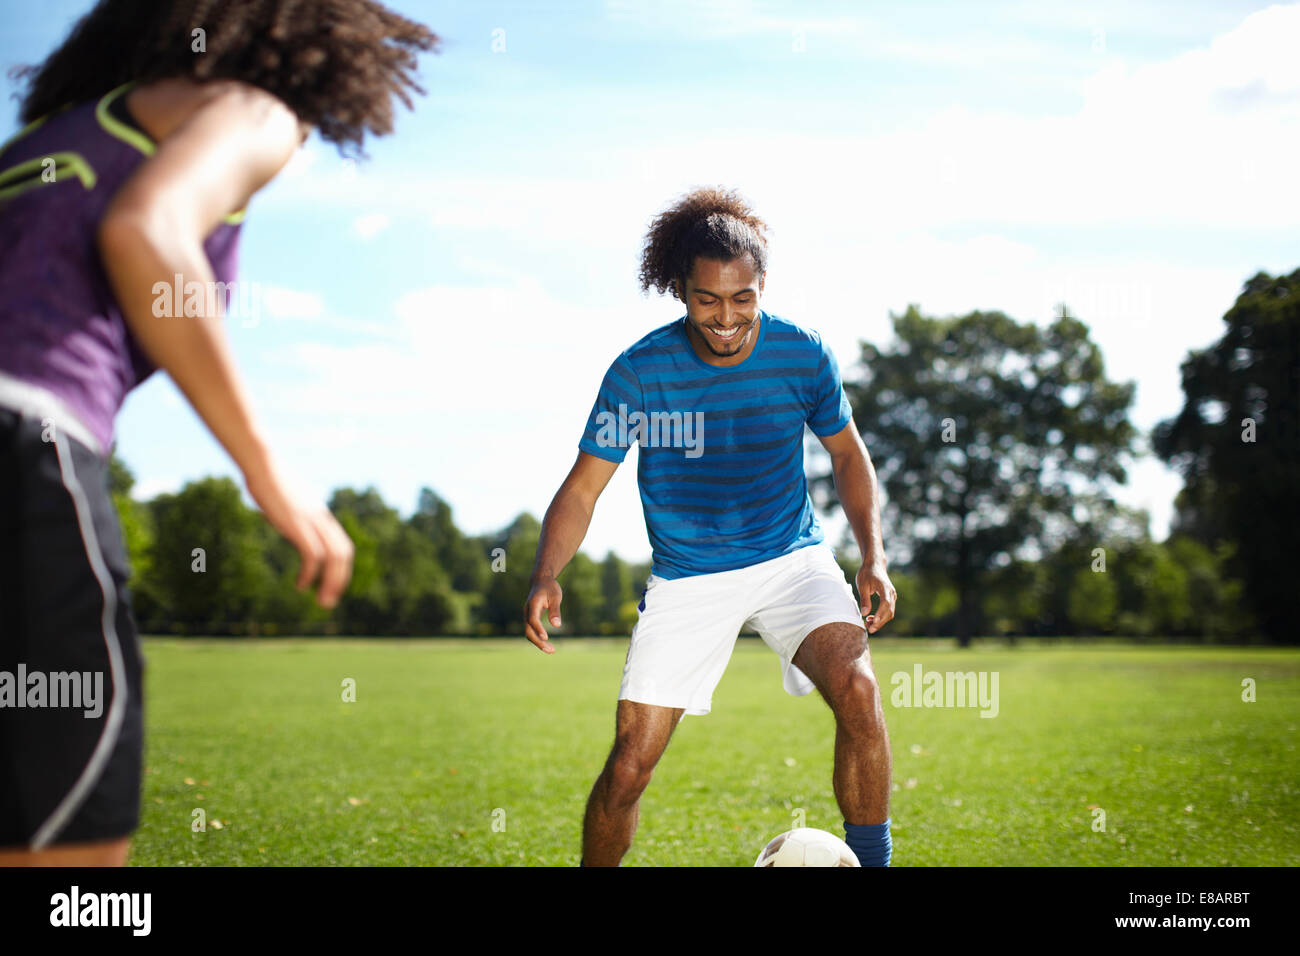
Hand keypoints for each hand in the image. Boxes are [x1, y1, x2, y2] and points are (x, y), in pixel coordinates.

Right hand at [244, 465, 352, 608]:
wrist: (263, 464)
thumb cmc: (268, 480)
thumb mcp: (286, 500)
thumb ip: (290, 512)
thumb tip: (282, 516)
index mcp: (321, 515)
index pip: (342, 546)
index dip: (342, 568)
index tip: (332, 586)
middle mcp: (322, 519)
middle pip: (344, 553)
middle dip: (340, 580)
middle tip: (328, 602)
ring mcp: (312, 521)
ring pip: (334, 557)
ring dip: (330, 582)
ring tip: (322, 601)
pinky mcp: (298, 524)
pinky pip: (313, 555)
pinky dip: (310, 574)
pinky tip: (300, 585)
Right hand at [523, 575, 562, 653]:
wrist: (541, 581)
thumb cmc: (549, 588)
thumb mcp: (555, 596)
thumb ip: (555, 610)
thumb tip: (557, 625)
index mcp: (533, 604)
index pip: (533, 619)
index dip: (538, 629)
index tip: (546, 638)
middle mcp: (527, 611)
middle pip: (528, 630)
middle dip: (538, 641)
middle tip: (551, 650)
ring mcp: (528, 615)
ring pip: (529, 632)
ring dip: (538, 642)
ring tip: (552, 650)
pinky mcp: (531, 619)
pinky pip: (532, 631)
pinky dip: (538, 639)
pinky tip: (548, 644)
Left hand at [856, 561, 896, 634]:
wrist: (874, 564)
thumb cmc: (867, 573)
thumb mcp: (862, 585)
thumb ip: (864, 599)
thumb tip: (864, 613)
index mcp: (885, 588)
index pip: (885, 604)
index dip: (880, 614)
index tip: (873, 622)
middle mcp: (891, 593)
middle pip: (889, 611)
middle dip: (880, 622)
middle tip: (869, 629)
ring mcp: (892, 596)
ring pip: (890, 613)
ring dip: (880, 621)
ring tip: (868, 625)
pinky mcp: (890, 598)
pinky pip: (888, 610)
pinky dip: (881, 617)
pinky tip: (871, 619)